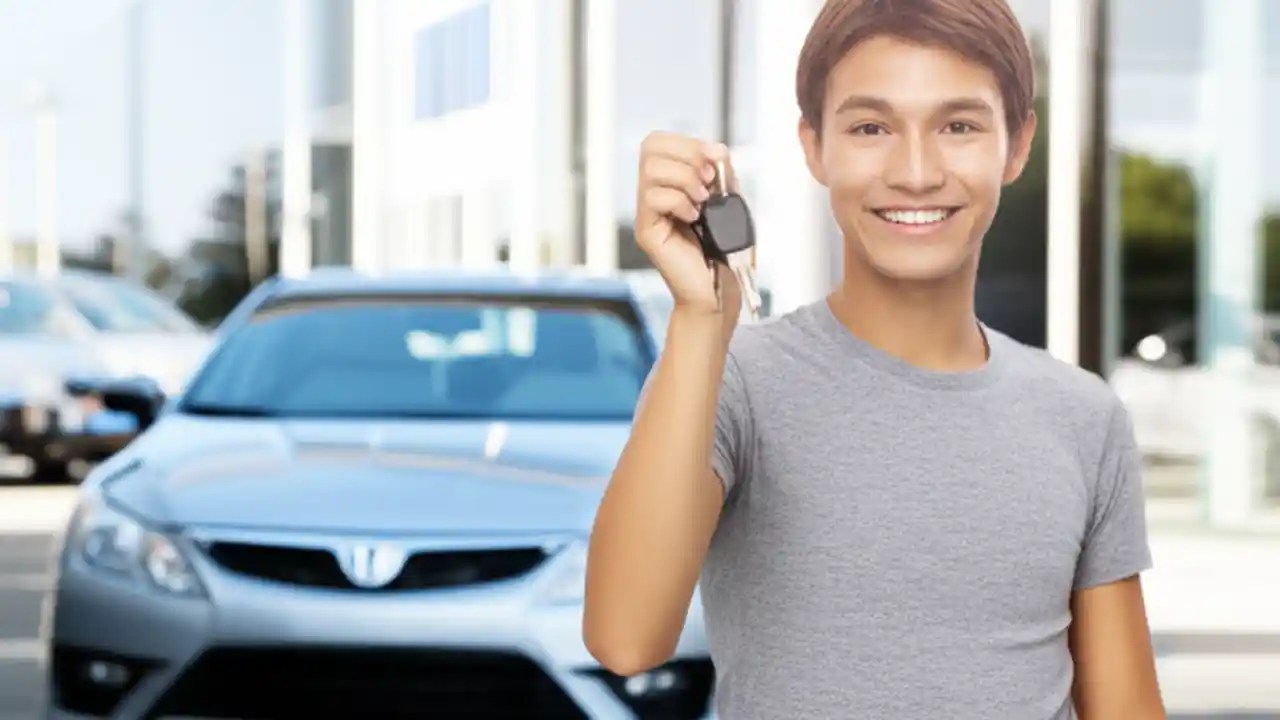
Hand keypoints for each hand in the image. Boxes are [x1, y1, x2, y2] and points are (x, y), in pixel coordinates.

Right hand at [634, 132, 741, 320]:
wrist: (718, 290)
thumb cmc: (724, 250)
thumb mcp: (728, 201)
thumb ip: (721, 174)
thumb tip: (716, 151)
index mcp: (669, 183)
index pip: (659, 141)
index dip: (688, 143)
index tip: (715, 161)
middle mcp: (652, 194)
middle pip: (650, 148)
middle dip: (687, 156)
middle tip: (707, 182)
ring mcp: (647, 213)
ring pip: (651, 170)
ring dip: (684, 179)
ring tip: (702, 201)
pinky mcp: (647, 231)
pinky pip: (654, 198)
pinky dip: (680, 202)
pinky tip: (693, 218)